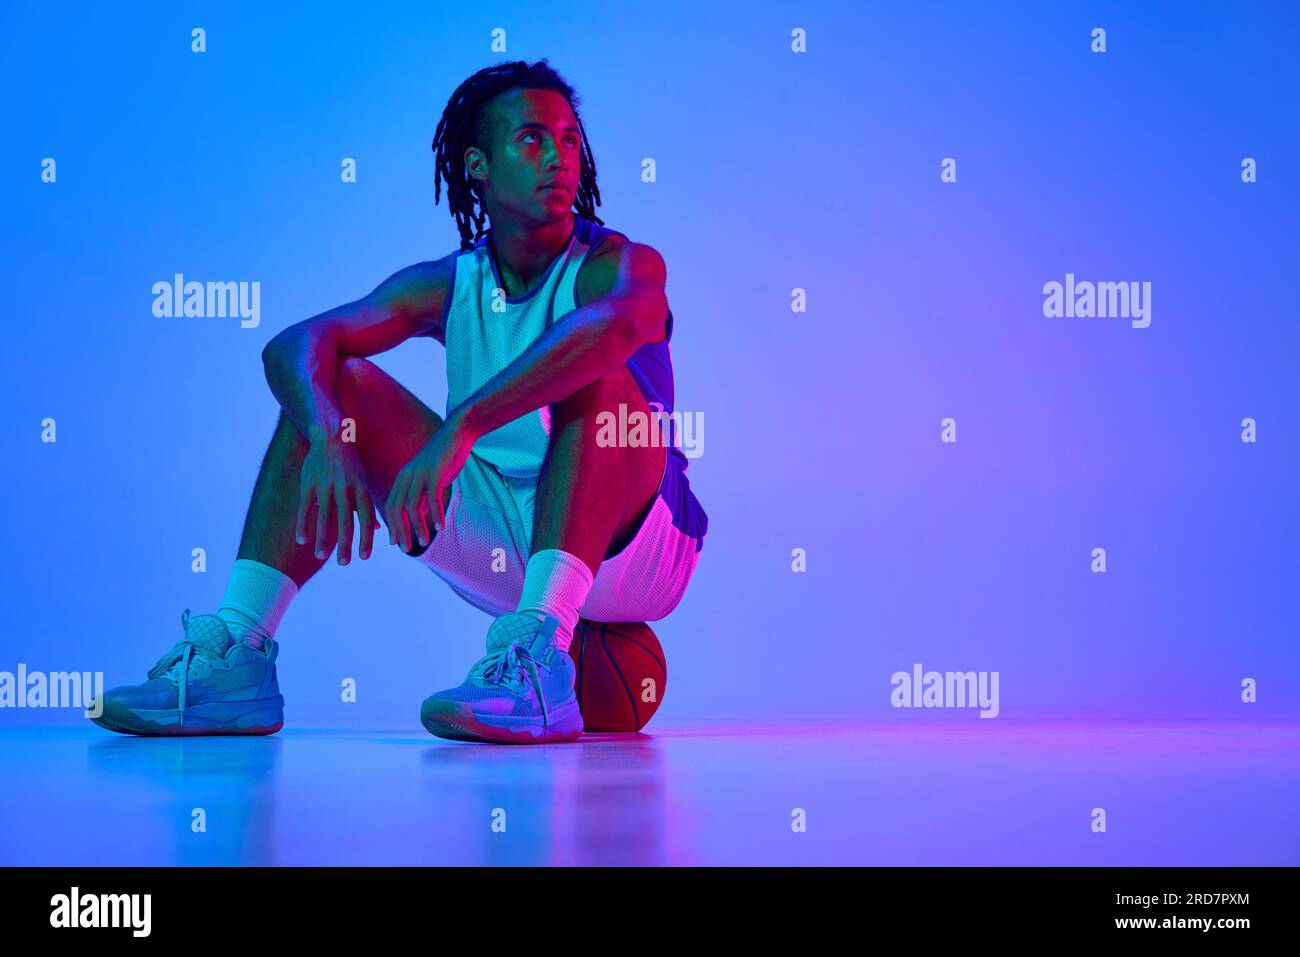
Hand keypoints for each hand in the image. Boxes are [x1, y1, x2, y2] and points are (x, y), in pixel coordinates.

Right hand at [294, 436, 379, 564]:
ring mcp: (326, 487)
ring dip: (323, 538)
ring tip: (321, 556)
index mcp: (361, 491)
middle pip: (347, 522)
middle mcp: (345, 490)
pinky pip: (305, 508)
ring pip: (324, 517)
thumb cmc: (350, 464)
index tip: (364, 558)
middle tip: (344, 564)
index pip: (366, 519)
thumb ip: (370, 507)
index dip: (366, 539)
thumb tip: (380, 530)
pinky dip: (303, 524)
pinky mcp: (309, 484)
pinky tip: (302, 540)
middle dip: (346, 544)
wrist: (330, 436)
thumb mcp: (364, 483)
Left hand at [385, 409, 477, 552]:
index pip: (391, 506)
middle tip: (406, 548)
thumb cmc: (445, 456)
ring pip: (413, 507)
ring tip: (423, 542)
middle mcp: (407, 476)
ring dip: (417, 527)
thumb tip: (422, 514)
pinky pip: (432, 499)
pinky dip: (435, 515)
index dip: (392, 526)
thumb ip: (422, 494)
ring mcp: (420, 474)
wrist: (457, 432)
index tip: (396, 542)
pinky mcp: (435, 473)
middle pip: (397, 509)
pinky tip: (440, 528)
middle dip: (400, 531)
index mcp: (403, 478)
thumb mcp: (429, 477)